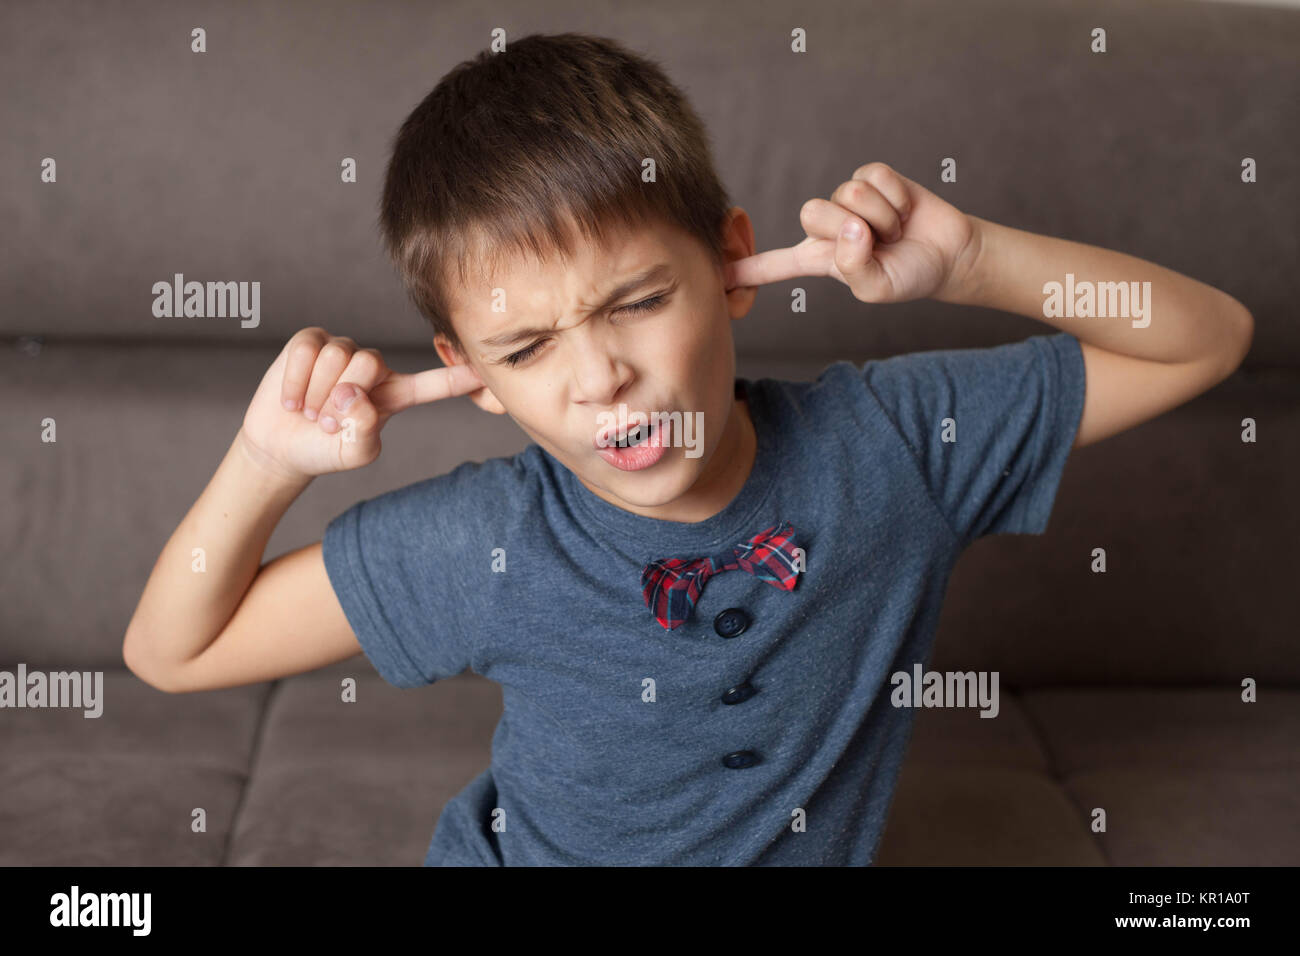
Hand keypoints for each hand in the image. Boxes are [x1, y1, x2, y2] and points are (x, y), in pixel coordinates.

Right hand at [238, 327, 484, 479]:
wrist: (282, 447)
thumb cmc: (325, 449)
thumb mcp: (353, 452)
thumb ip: (364, 430)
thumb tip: (352, 394)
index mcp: (397, 395)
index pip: (436, 384)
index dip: (459, 376)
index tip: (486, 371)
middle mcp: (374, 367)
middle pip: (369, 364)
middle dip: (340, 398)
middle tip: (325, 422)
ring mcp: (343, 350)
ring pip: (337, 356)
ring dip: (316, 393)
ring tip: (308, 412)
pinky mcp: (311, 342)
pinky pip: (307, 351)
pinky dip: (294, 382)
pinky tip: (290, 400)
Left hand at [725, 162, 980, 304]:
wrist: (947, 254)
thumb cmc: (908, 275)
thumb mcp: (878, 287)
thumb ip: (855, 267)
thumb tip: (851, 230)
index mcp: (819, 259)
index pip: (775, 264)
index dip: (747, 268)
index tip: (717, 277)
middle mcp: (827, 228)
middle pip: (812, 211)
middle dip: (850, 226)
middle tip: (878, 242)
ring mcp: (848, 200)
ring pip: (848, 194)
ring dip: (882, 215)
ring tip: (894, 229)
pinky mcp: (872, 178)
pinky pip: (874, 177)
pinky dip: (896, 197)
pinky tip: (904, 210)